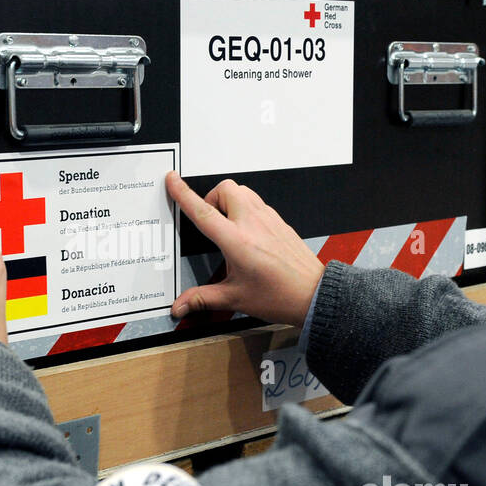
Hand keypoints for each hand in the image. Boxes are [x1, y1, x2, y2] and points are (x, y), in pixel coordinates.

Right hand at [165, 172, 323, 326]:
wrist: (313, 294)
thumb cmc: (280, 295)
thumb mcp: (235, 298)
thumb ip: (203, 298)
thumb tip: (181, 305)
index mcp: (237, 242)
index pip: (203, 211)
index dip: (183, 193)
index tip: (172, 180)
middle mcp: (253, 224)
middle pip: (225, 189)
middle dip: (211, 196)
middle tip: (209, 219)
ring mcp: (269, 219)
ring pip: (243, 191)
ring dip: (229, 200)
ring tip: (227, 224)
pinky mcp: (279, 221)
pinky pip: (257, 202)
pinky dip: (245, 208)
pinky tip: (247, 232)